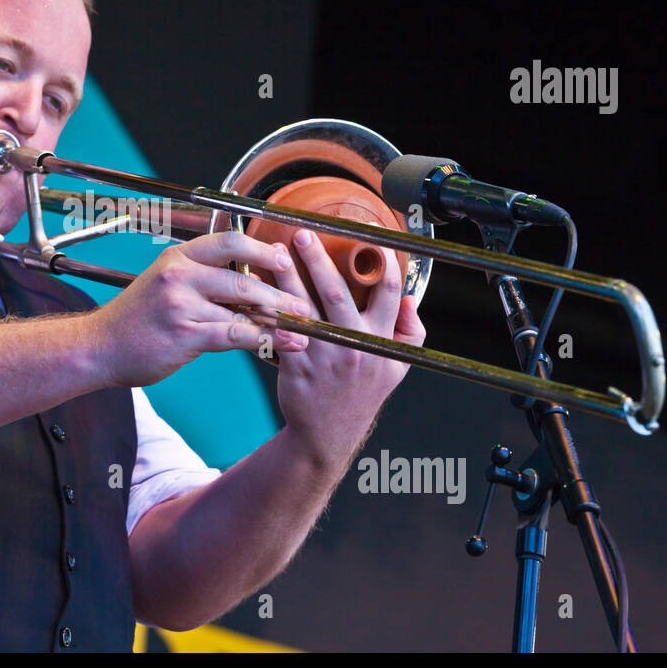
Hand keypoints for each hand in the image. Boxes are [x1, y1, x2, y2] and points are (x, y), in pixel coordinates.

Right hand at [87, 230, 312, 388]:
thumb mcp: (164, 284)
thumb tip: (250, 281)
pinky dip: (264, 339)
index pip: (228, 241)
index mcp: (177, 257)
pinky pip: (235, 334)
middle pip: (243, 276)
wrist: (99, 347)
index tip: (286, 258)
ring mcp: (181, 304)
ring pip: (243, 307)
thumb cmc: (136, 320)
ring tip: (304, 326)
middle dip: (280, 292)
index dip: (262, 248)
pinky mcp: (185, 334)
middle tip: (305, 303)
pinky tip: (282, 343)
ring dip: (279, 318)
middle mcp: (179, 275)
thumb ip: (202, 279)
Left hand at [271, 229, 426, 467]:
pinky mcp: (296, 364)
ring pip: (305, 307)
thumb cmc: (361, 393)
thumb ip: (409, 332)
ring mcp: (324, 354)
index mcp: (381, 340)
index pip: (390, 293)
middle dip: (320, 260)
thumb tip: (410, 298)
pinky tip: (256, 288)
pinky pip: (281, 330)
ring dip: (288, 277)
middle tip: (304, 234)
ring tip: (275, 251)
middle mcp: (354, 344)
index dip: (384, 263)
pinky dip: (268, 307)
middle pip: (338, 293)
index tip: (372, 236)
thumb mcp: (398, 367)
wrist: (328, 433)